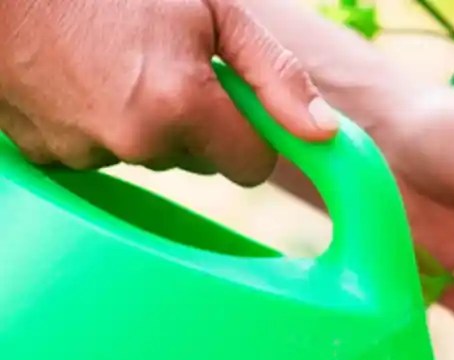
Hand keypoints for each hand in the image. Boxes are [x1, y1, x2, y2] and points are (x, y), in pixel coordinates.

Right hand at [0, 0, 336, 185]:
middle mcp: (135, 142)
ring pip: (148, 156)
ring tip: (114, 63)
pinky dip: (95, 124)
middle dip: (194, 122)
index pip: (252, 167)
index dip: (250, 135)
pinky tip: (79, 79)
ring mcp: (84, 154)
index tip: (234, 104)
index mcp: (182, 106)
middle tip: (161, 62)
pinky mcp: (47, 159)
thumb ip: (274, 74)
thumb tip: (324, 131)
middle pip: (198, 160)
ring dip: (143, 122)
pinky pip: (97, 153)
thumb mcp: (211, 10)